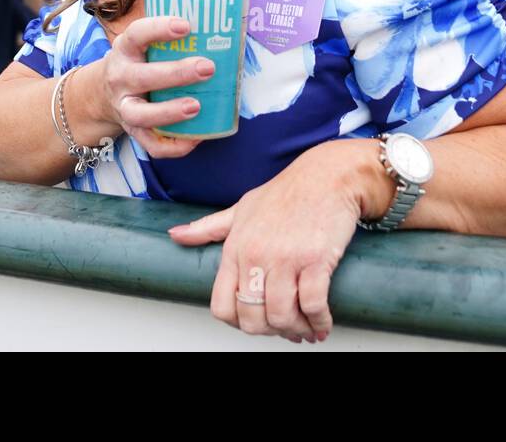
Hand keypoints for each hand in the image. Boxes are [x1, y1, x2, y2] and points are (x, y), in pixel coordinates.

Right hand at [99, 15, 215, 159]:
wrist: (103, 93)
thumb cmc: (140, 61)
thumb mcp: (145, 43)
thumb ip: (173, 37)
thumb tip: (227, 27)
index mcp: (126, 49)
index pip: (136, 34)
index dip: (159, 29)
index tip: (186, 26)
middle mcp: (120, 78)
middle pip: (142, 77)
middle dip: (176, 73)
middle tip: (207, 68)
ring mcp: (124, 107)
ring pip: (140, 115)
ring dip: (169, 112)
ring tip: (196, 106)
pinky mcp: (133, 132)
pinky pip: (151, 145)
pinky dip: (174, 146)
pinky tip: (197, 138)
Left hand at [168, 139, 371, 342]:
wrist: (328, 175)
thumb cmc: (288, 191)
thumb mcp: (242, 207)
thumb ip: (208, 227)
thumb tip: (176, 235)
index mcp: (235, 248)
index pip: (222, 306)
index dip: (238, 322)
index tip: (255, 321)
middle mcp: (256, 255)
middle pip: (252, 318)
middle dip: (269, 331)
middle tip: (284, 328)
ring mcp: (286, 258)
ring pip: (281, 316)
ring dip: (295, 330)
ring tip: (305, 328)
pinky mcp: (316, 259)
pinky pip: (313, 304)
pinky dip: (320, 321)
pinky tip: (323, 322)